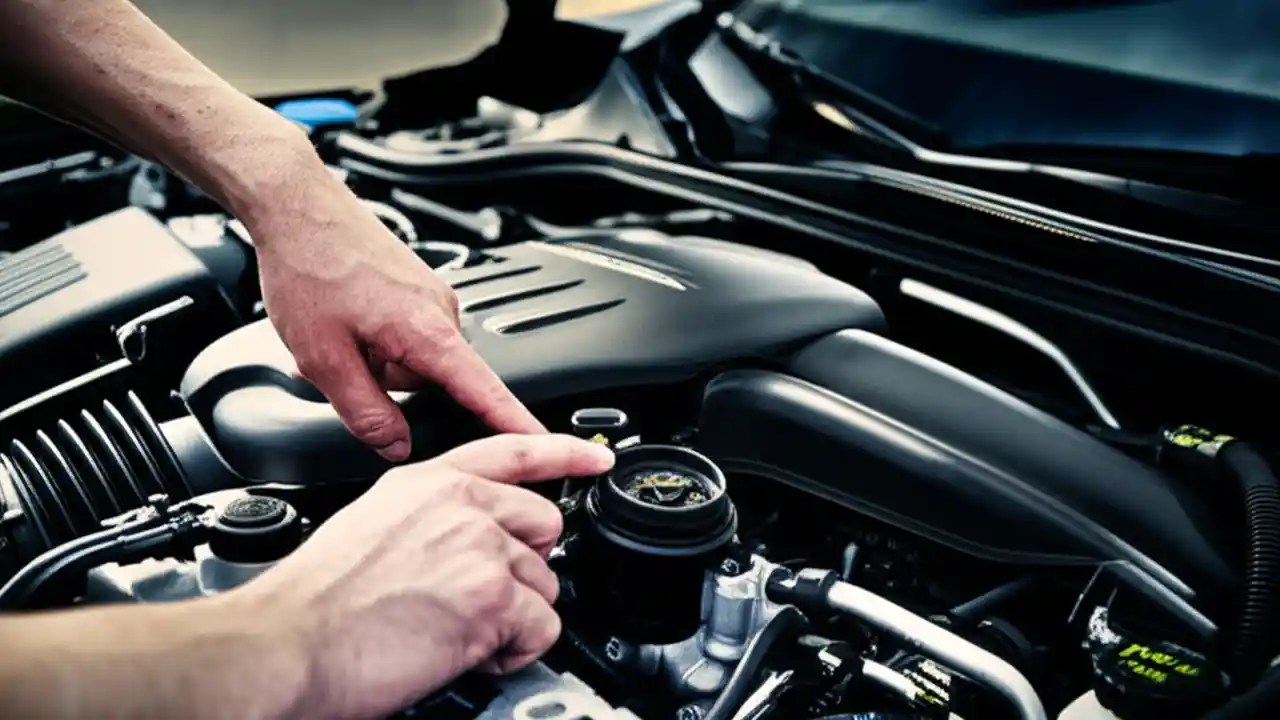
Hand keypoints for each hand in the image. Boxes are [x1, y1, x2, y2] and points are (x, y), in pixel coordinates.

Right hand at [225, 433, 613, 718]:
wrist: (287, 645)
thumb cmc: (316, 603)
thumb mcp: (374, 525)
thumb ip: (431, 517)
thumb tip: (470, 538)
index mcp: (428, 481)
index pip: (513, 451)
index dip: (564, 453)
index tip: (594, 460)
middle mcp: (460, 504)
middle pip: (545, 525)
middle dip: (523, 568)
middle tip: (475, 599)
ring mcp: (480, 546)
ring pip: (545, 584)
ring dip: (512, 618)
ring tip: (454, 632)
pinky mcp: (492, 595)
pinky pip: (543, 627)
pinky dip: (513, 651)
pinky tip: (468, 652)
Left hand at [250, 171, 543, 460]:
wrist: (298, 205)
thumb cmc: (310, 268)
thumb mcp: (325, 359)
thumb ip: (365, 413)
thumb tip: (396, 446)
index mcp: (428, 332)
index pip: (485, 392)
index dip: (514, 423)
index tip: (543, 442)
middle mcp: (441, 311)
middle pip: (437, 381)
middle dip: (390, 386)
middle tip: (339, 363)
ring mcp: (431, 296)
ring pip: (416, 359)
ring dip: (378, 361)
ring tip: (336, 334)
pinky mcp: (417, 287)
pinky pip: (408, 335)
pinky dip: (376, 339)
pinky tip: (344, 319)